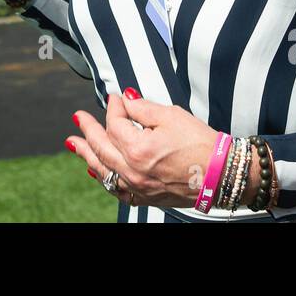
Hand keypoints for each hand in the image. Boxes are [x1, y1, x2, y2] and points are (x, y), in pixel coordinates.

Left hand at [66, 90, 219, 208]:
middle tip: (78, 118)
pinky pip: (116, 189)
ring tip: (74, 143)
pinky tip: (95, 171)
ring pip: (103, 170)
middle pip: (102, 147)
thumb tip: (124, 100)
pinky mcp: (146, 197)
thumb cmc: (201, 144)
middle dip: (89, 130)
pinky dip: (104, 178)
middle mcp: (134, 171)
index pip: (115, 123)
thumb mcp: (171, 116)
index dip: (114, 107)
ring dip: (87, 154)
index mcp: (139, 149)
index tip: (116, 98)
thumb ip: (142, 107)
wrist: (221, 174)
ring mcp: (138, 187)